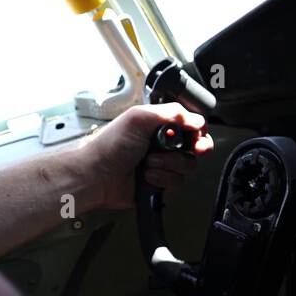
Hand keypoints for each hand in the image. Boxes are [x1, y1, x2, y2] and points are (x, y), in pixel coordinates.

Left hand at [82, 103, 214, 209]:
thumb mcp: (139, 118)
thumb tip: (197, 119)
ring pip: (188, 166)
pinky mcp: (161, 183)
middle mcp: (163, 144)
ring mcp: (163, 164)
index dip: (199, 130)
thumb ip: (171, 113)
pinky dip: (163, 179)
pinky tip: (148, 176)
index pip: (190, 125)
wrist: (97, 176)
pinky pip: (178, 183)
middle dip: (196, 148)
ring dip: (170, 164)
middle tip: (195, 148)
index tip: (198, 135)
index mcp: (159, 125)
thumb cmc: (110, 146)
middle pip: (196, 146)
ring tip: (150, 163)